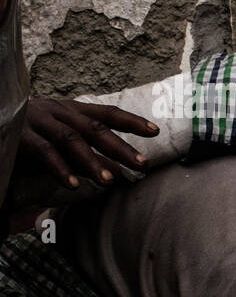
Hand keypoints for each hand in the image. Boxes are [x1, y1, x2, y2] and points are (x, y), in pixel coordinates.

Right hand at [17, 97, 157, 188]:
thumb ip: (90, 157)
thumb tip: (122, 175)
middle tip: (142, 165)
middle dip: (120, 147)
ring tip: (110, 181)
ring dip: (92, 161)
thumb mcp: (64, 145)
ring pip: (71, 139)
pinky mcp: (19, 134)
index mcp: (71, 111)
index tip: (155, 131)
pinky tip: (73, 184)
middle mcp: (57, 111)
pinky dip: (60, 168)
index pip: (106, 113)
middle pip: (95, 128)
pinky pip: (43, 151)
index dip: (131, 121)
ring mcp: (38, 120)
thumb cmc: (31, 136)